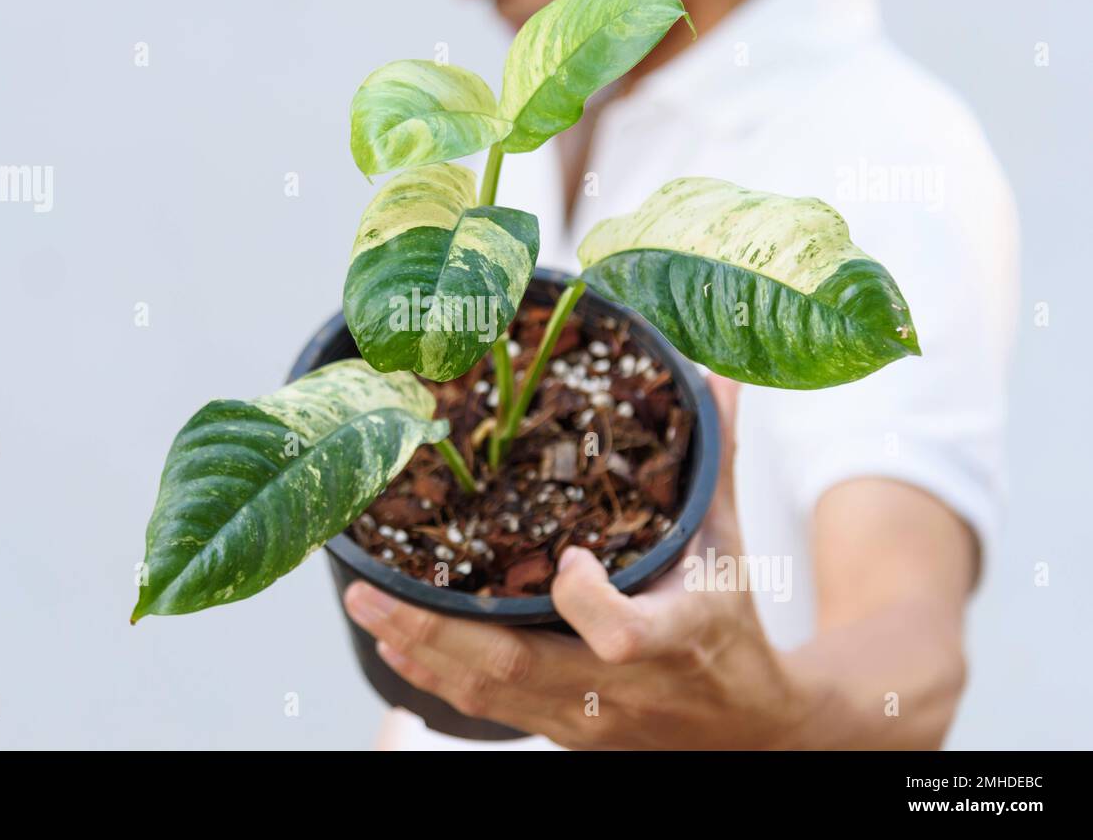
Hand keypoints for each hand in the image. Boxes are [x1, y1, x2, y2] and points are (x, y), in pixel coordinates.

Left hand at [342, 376, 810, 748]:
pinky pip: (489, 709)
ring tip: (362, 604)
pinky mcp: (560, 730)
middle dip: (437, 630)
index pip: (622, 635)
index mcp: (675, 636)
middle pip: (519, 667)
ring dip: (419, 649)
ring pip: (490, 692)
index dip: (585, 602)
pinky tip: (394, 642)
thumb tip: (714, 375)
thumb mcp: (727, 542)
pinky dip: (435, 676)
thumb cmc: (731, 627)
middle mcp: (621, 687)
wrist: (745, 731)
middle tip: (370, 591)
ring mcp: (584, 716)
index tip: (572, 558)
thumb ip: (715, 459)